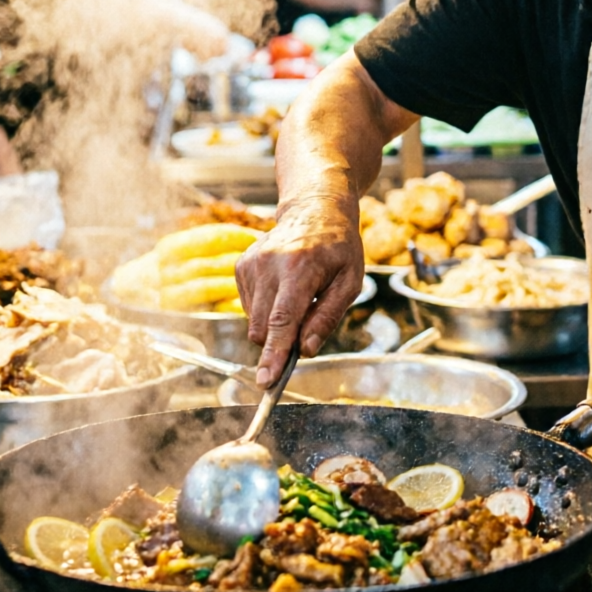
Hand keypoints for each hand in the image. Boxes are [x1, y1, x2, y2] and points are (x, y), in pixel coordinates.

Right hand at [235, 192, 365, 385]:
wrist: (315, 210)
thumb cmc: (339, 248)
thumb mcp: (350, 281)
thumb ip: (327, 316)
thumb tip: (307, 349)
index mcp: (300, 268)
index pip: (282, 320)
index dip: (274, 353)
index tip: (266, 381)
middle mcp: (269, 264)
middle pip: (263, 326)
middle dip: (278, 343)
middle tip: (304, 331)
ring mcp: (251, 263)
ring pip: (253, 321)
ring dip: (274, 324)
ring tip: (299, 297)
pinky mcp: (241, 266)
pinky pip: (248, 307)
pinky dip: (266, 309)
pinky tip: (284, 289)